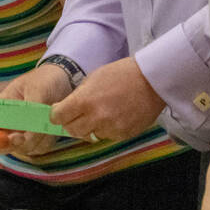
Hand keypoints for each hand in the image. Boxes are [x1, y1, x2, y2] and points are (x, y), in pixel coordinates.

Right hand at [0, 63, 71, 156]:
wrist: (61, 80)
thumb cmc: (43, 80)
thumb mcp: (36, 89)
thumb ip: (31, 111)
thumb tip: (26, 133)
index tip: (12, 137)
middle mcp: (6, 125)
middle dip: (15, 144)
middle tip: (30, 134)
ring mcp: (21, 135)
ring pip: (23, 150)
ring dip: (37, 139)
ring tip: (48, 118)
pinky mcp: (37, 140)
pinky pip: (40, 148)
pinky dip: (47, 139)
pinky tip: (53, 124)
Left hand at [50, 58, 164, 143]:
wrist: (152, 80)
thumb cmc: (122, 74)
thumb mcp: (93, 78)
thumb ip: (78, 96)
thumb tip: (64, 108)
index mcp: (85, 101)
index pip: (59, 117)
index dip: (57, 114)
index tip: (60, 112)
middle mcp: (96, 118)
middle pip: (72, 131)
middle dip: (71, 123)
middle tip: (78, 115)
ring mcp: (110, 128)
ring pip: (90, 135)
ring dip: (91, 127)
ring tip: (102, 113)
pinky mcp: (123, 135)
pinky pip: (107, 136)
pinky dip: (107, 129)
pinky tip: (116, 116)